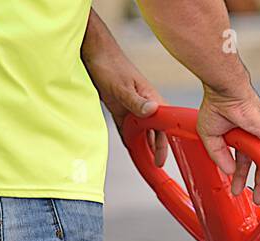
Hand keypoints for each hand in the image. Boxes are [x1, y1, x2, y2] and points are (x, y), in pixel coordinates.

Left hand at [84, 36, 168, 166]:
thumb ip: (137, 101)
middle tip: (155, 169)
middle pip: (155, 134)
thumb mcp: (122, 86)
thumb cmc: (111, 64)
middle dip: (156, 151)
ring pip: (142, 133)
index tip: (161, 162)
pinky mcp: (121, 110)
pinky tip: (132, 151)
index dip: (164, 146)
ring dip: (144, 148)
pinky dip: (130, 140)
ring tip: (145, 166)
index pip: (164, 128)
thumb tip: (153, 111)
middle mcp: (146, 106)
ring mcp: (134, 109)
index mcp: (152, 100)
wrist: (95, 52)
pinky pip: (128, 130)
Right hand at [197, 83, 259, 203]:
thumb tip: (229, 172)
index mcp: (240, 138)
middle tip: (259, 200)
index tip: (237, 190)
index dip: (240, 177)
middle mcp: (255, 138)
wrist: (225, 91)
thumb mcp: (210, 137)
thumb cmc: (217, 106)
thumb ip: (219, 156)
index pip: (243, 162)